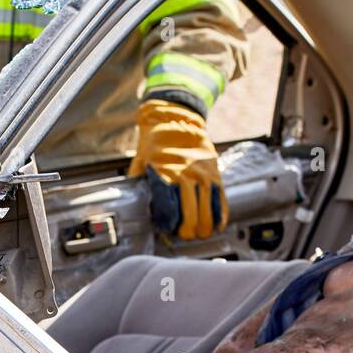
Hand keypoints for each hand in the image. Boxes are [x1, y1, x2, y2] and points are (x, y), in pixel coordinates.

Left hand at [128, 99, 227, 239]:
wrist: (177, 116)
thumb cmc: (156, 141)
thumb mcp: (141, 160)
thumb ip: (139, 181)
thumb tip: (132, 201)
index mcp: (167, 173)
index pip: (172, 207)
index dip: (172, 223)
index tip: (171, 231)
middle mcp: (188, 173)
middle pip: (193, 211)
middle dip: (191, 229)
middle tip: (187, 236)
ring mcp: (203, 173)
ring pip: (209, 207)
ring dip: (206, 224)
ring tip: (202, 234)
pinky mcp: (215, 172)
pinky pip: (220, 197)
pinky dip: (220, 213)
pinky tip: (218, 225)